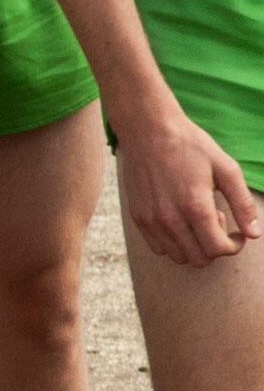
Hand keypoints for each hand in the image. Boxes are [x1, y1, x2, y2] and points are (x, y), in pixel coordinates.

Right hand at [118, 110, 262, 268]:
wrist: (148, 131)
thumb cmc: (190, 146)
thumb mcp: (226, 168)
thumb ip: (242, 203)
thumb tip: (255, 233)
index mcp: (195, 207)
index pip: (218, 249)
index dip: (235, 246)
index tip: (238, 233)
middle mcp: (170, 219)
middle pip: (199, 259)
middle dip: (215, 246)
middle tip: (217, 221)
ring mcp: (151, 221)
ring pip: (179, 257)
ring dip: (195, 245)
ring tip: (197, 219)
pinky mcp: (138, 218)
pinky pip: (159, 248)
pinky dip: (174, 243)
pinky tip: (180, 219)